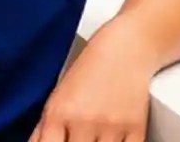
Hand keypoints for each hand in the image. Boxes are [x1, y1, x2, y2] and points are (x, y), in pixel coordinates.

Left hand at [30, 21, 156, 141]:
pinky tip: (113, 140)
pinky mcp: (136, 127)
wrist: (126, 47)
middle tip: (79, 139)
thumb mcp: (57, 98)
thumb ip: (43, 131)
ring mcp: (110, 126)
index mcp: (58, 114)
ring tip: (96, 138)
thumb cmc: (89, 71)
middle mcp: (83, 121)